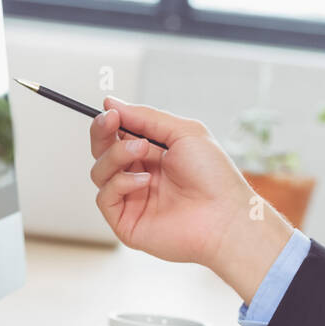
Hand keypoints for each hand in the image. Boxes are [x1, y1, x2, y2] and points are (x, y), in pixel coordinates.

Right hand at [89, 97, 292, 300]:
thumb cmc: (214, 175)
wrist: (225, 215)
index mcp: (154, 155)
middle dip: (102, 133)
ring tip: (143, 149)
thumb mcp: (183, 132)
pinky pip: (104, 197)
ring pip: (99, 171)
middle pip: (102, 151)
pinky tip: (145, 180)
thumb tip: (111, 103)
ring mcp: (132, 199)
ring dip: (117, 154)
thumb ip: (146, 117)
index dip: (109, 122)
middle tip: (109, 121)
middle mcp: (140, 175)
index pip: (118, 135)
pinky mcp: (126, 222)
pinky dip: (121, 182)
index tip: (108, 110)